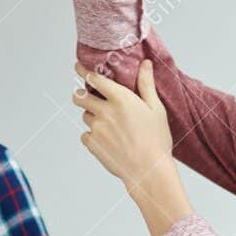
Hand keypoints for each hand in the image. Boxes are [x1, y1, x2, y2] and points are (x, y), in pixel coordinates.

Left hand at [75, 60, 173, 188]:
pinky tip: (108, 140)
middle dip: (81, 94)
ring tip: (109, 125)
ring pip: (85, 116)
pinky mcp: (92, 144)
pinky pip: (86, 135)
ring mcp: (96, 128)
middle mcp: (105, 111)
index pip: (94, 79)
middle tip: (86, 96)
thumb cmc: (156, 140)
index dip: (84, 71)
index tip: (79, 68)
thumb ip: (146, 84)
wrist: (148, 171)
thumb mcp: (156, 109)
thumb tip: (145, 64)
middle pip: (80, 96)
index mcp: (121, 99)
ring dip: (91, 116)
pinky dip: (93, 135)